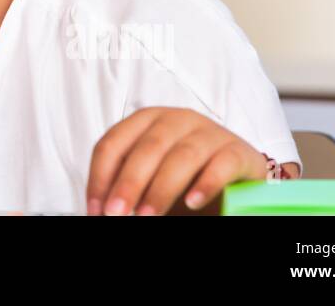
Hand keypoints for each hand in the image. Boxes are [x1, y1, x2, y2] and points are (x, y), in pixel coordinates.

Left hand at [86, 107, 266, 215]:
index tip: (96, 209)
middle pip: (147, 148)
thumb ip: (129, 190)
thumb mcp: (149, 179)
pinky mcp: (238, 151)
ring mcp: (210, 132)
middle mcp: (177, 119)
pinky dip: (206, 184)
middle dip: (128, 183)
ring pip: (182, 155)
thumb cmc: (183, 178)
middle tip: (116, 214)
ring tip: (146, 216)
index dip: (100, 177)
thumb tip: (104, 212)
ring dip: (161, 189)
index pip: (113, 144)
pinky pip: (222, 164)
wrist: (235, 176)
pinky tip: (192, 203)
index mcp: (146, 120)